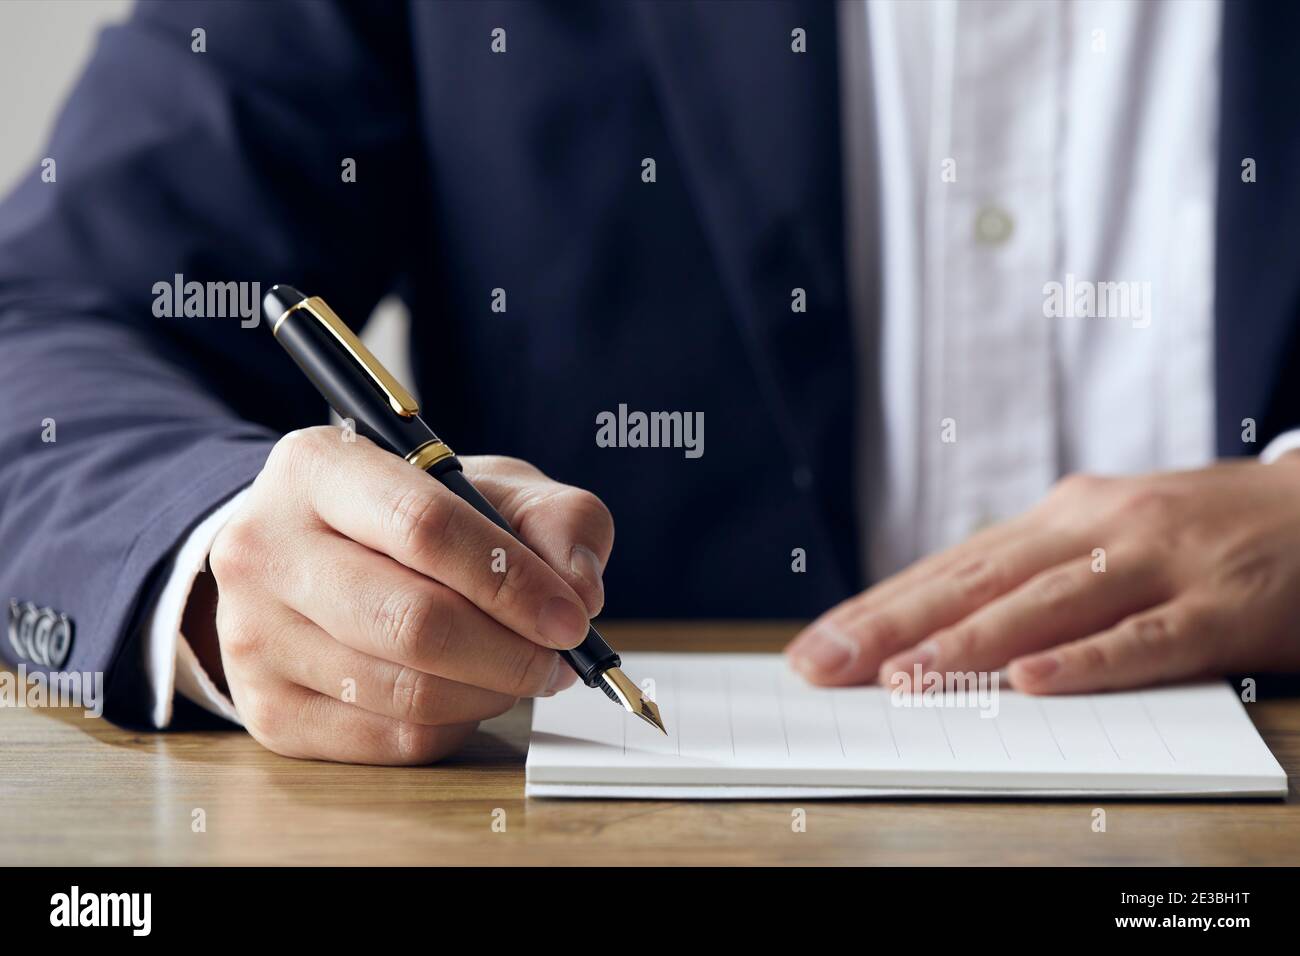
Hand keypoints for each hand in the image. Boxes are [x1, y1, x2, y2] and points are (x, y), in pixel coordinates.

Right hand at [201, 427, 612, 763]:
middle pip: (412, 622)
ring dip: (491, 693)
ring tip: (519, 670)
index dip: (513, 581)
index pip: (425, 528)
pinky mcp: (266, 710)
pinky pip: (390, 740)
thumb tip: (579, 590)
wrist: (308, 557)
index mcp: (318, 468)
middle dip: (511, 652)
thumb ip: (555, 518)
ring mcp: (254, 636)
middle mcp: (265, 549)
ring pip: (405, 692)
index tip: (570, 618)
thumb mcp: (490, 486)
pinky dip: (453, 725)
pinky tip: (467, 693)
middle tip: (557, 658)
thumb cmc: (408, 519)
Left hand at [787, 456, 1299, 692]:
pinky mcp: (1219, 606)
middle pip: (977, 582)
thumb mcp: (1108, 538)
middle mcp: (1097, 529)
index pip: (952, 567)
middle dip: (891, 625)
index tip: (816, 644)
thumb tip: (938, 627)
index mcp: (1062, 517)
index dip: (879, 606)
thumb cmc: (1199, 534)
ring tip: (902, 677)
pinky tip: (1031, 681)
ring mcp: (1159, 563)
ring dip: (969, 644)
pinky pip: (1144, 641)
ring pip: (1047, 606)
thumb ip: (1034, 577)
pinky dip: (1085, 661)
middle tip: (822, 665)